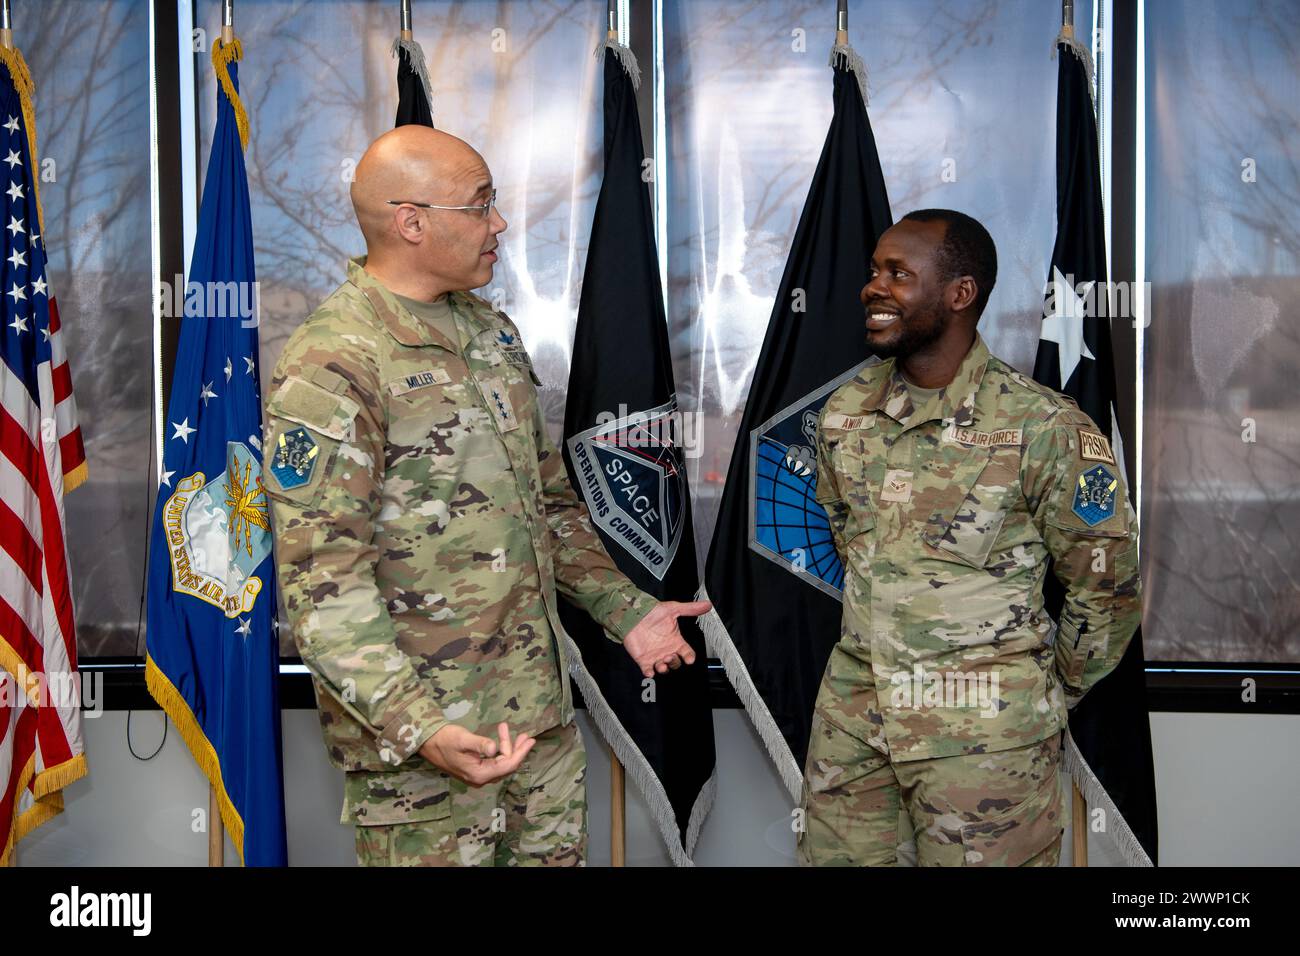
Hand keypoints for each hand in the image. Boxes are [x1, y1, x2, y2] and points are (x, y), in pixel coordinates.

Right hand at [419, 722, 534, 786]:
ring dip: (508, 748)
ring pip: (500, 763)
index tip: (530, 740)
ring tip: (514, 733)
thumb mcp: (463, 740)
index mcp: (479, 774)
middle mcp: (480, 778)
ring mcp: (477, 775)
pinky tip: (501, 738)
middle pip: (506, 766)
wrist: (427, 742)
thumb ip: (480, 744)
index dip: (520, 753)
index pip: (507, 766)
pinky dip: (500, 750)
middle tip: (526, 735)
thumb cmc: (445, 739)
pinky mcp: (474, 769)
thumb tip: (495, 748)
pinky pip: (493, 762)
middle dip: (517, 750)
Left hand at [623, 600, 710, 677]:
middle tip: (670, 656)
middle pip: (676, 663)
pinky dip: (649, 673)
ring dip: (664, 669)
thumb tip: (707, 605)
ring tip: (662, 664)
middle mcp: (667, 650)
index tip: (689, 659)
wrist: (634, 613)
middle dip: (674, 662)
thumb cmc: (653, 611)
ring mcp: (655, 655)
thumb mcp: (673, 608)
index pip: (687, 653)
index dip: (689, 657)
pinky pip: (648, 671)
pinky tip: (650, 672)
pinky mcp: (643, 659)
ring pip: (663, 669)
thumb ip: (690, 609)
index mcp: (675, 641)